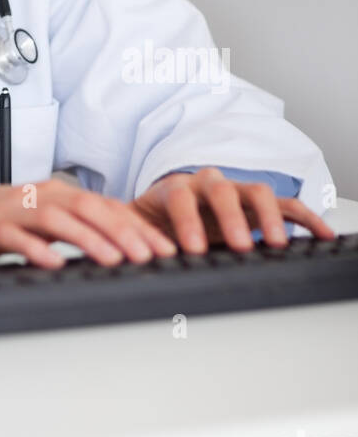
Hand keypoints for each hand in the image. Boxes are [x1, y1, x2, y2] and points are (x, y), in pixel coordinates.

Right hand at [0, 178, 178, 269]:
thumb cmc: (5, 222)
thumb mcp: (48, 222)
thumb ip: (80, 229)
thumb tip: (125, 249)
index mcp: (60, 194)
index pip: (107, 207)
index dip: (139, 227)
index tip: (166, 249)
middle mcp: (42, 197)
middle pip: (88, 207)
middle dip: (122, 231)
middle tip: (149, 255)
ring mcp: (16, 211)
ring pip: (57, 219)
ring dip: (88, 238)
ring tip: (113, 259)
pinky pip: (16, 237)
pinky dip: (36, 249)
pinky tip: (54, 264)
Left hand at [129, 167, 335, 253]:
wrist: (166, 209)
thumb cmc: (152, 221)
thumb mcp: (135, 227)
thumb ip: (128, 236)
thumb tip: (114, 252)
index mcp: (174, 188)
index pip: (180, 196)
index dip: (187, 220)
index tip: (191, 248)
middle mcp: (207, 184)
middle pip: (223, 190)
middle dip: (232, 218)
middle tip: (240, 246)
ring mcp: (236, 191)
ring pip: (257, 192)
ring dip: (268, 217)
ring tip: (278, 244)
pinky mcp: (257, 205)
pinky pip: (286, 205)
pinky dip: (305, 217)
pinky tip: (322, 233)